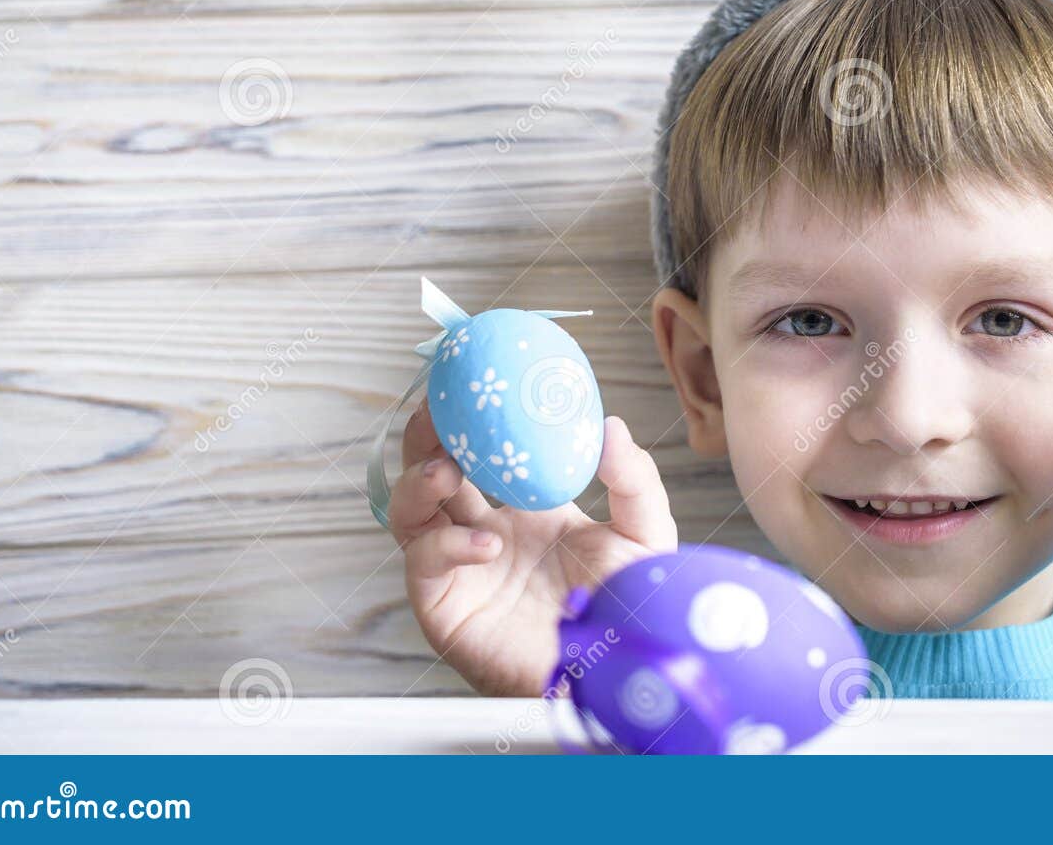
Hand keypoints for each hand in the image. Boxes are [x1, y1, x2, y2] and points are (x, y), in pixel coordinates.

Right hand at [387, 402, 677, 696]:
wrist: (618, 675)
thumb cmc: (630, 611)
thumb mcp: (644, 533)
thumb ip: (633, 479)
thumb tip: (610, 424)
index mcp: (526, 508)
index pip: (483, 451)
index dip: (471, 416)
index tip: (475, 377)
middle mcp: (484, 532)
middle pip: (431, 469)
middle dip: (426, 436)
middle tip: (439, 408)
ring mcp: (460, 568)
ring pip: (408, 513)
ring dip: (417, 483)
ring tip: (444, 470)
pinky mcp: (444, 608)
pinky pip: (424, 565)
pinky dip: (446, 546)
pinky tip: (486, 544)